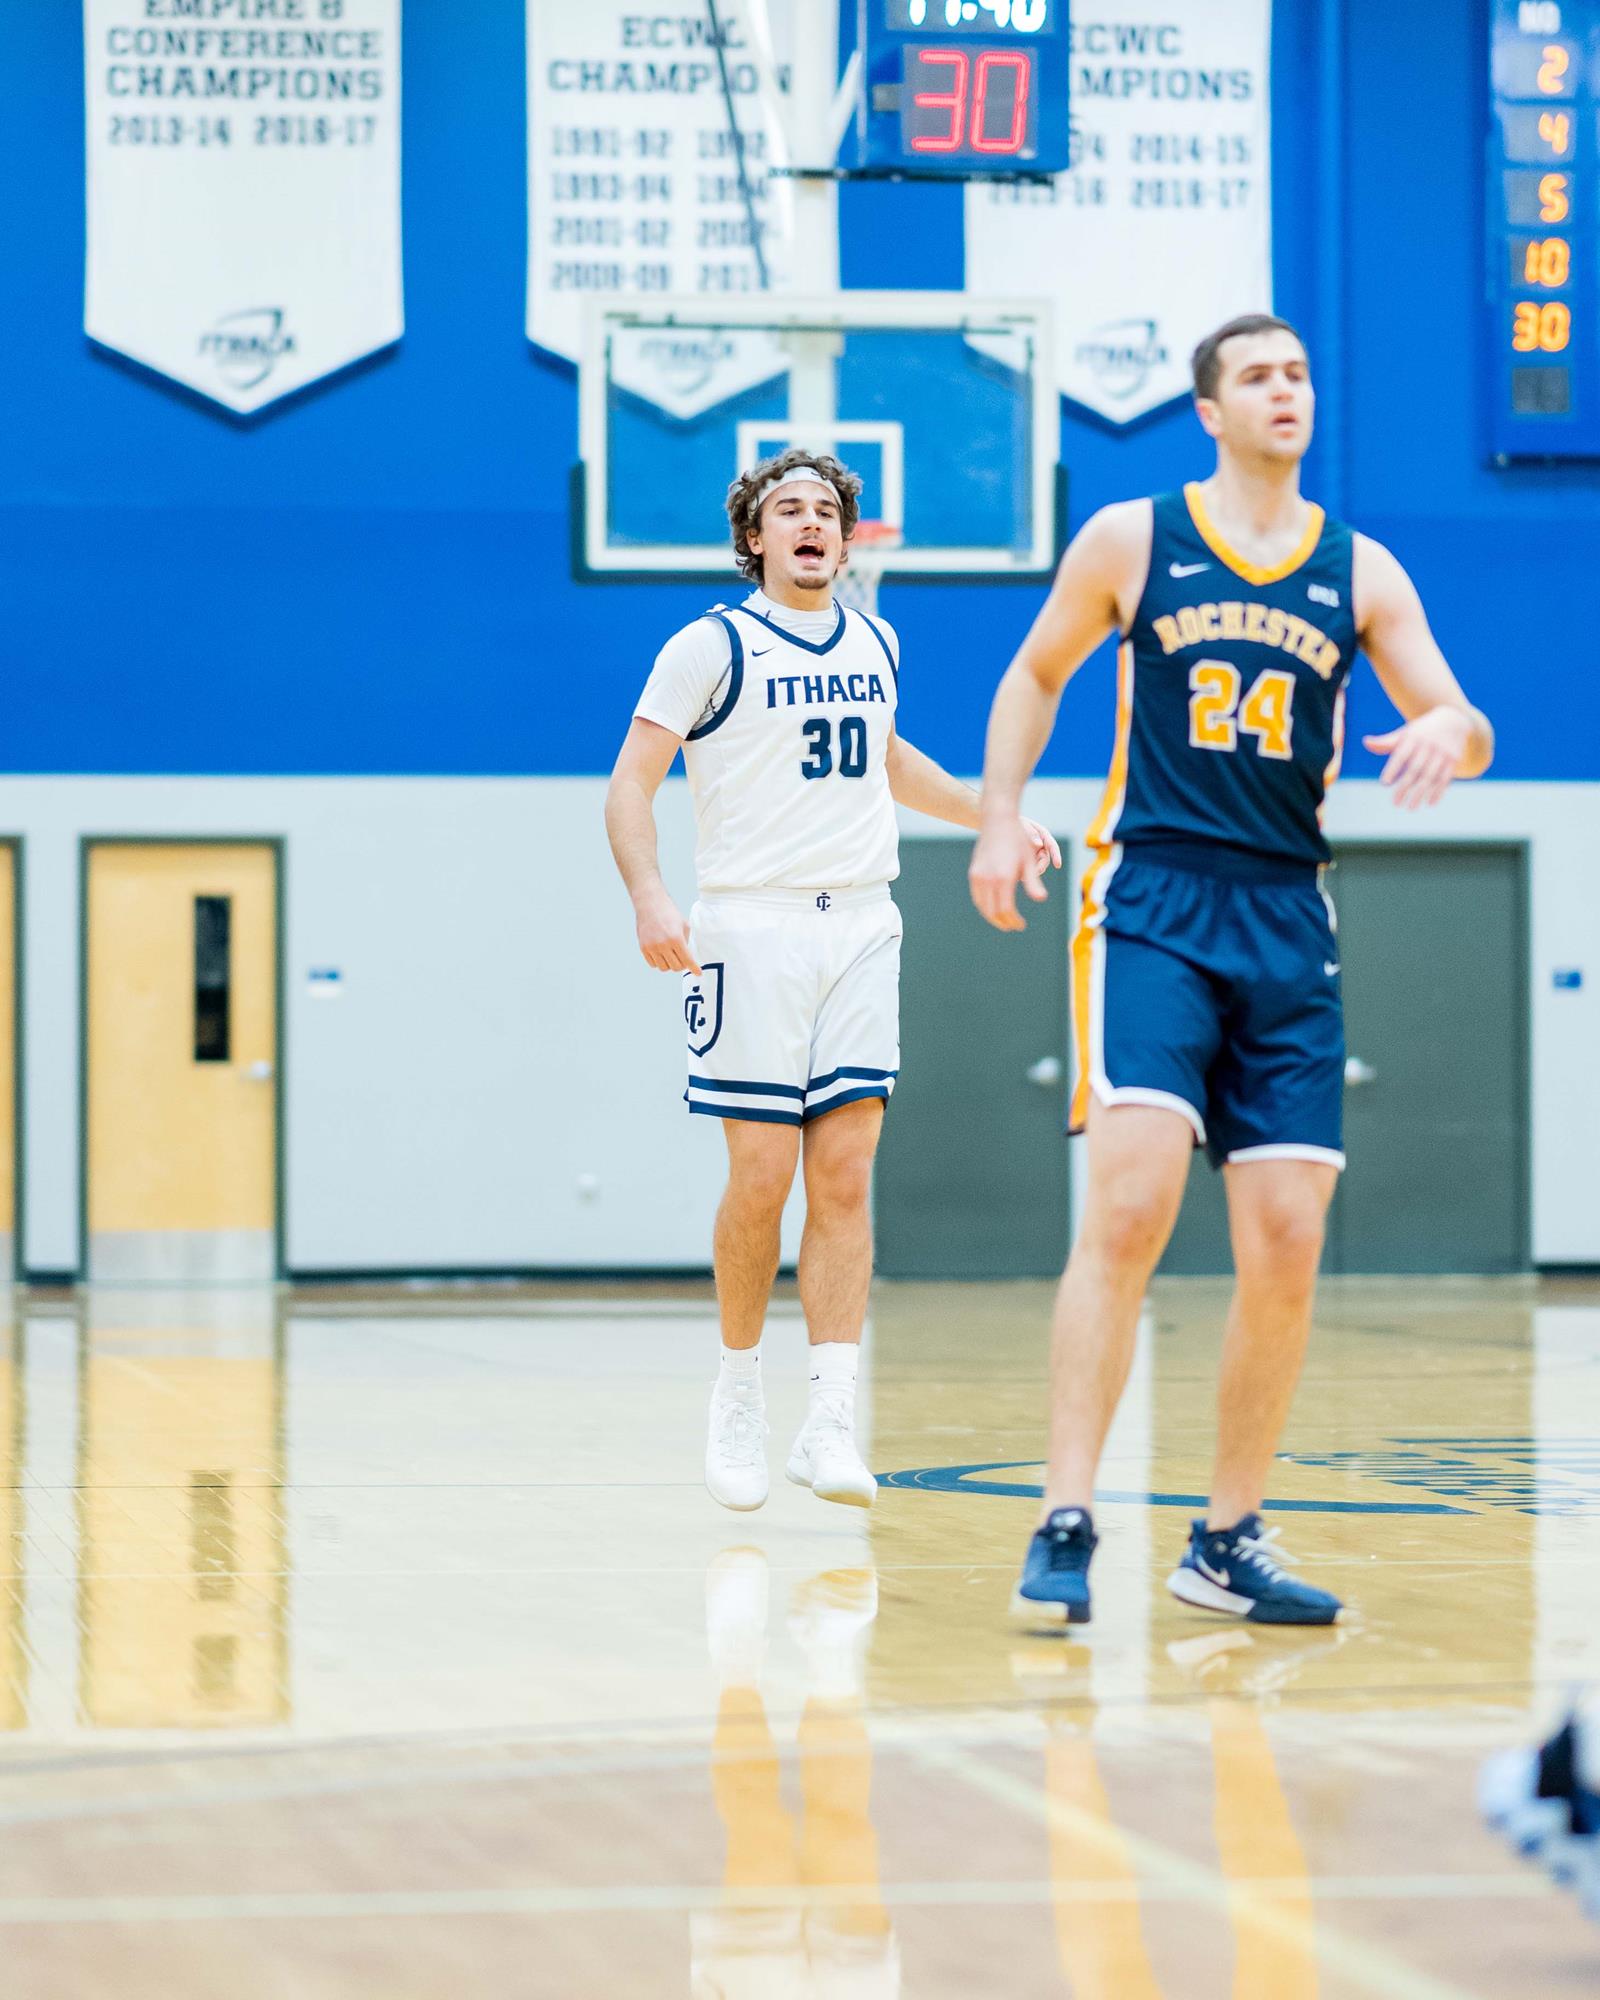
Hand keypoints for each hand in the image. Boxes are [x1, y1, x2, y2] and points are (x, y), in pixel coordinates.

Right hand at [634, 889, 700, 972]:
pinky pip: (653, 964)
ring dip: (670, 964)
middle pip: (676, 967)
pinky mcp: (643, 948)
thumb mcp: (684, 925)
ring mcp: (652, 947)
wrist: (650, 903)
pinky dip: (659, 962)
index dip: (694, 968)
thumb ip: (687, 942)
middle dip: (682, 965)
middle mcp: (663, 945)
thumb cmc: (669, 913)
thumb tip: (688, 957)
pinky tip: (662, 954)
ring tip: (672, 955)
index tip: (698, 973)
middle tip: (683, 959)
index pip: (687, 960)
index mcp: (676, 938)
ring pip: (664, 968)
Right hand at [970, 816, 1050, 931]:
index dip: (1014, 921)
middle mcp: (988, 879)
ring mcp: (978, 877)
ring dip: (993, 917)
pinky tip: (993, 908)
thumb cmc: (1018, 841)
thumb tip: (1041, 899)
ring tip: (1004, 921)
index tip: (1021, 925)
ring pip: (983, 907)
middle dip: (1004, 922)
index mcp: (1003, 878)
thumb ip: (1033, 883)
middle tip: (1014, 926)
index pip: (1006, 910)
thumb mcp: (1029, 862)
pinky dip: (984, 907)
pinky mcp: (974, 873)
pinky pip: (977, 897)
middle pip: (993, 912)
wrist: (998, 822)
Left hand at [1021, 816, 1063, 878]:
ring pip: (1037, 866)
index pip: (1052, 846)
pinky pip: (1028, 868)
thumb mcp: (1022, 824)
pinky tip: (1016, 875)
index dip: (1056, 856)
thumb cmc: (1015, 822)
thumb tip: (1039, 845)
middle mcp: (1041, 845)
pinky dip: (1024, 872)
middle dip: (1040, 867)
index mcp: (1043, 835)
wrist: (1004, 824)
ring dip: (1031, 872)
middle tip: (1032, 873)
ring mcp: (1034, 853)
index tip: (1058, 865)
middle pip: (1044, 860)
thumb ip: (1031, 833)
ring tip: (1021, 876)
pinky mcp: (1027, 860)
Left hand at [1363, 707, 1471, 810]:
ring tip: (1410, 808)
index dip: (1392, 769)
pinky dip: (1438, 791)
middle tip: (1395, 803)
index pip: (1401, 755)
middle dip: (1405, 787)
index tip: (1385, 783)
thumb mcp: (1405, 733)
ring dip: (1420, 793)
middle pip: (1415, 769)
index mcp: (1414, 737)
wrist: (1453, 719)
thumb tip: (1366, 742)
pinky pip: (1445, 778)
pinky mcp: (1453, 760)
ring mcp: (1442, 753)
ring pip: (1430, 776)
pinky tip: (1429, 803)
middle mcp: (1429, 745)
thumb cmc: (1421, 731)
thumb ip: (1386, 742)